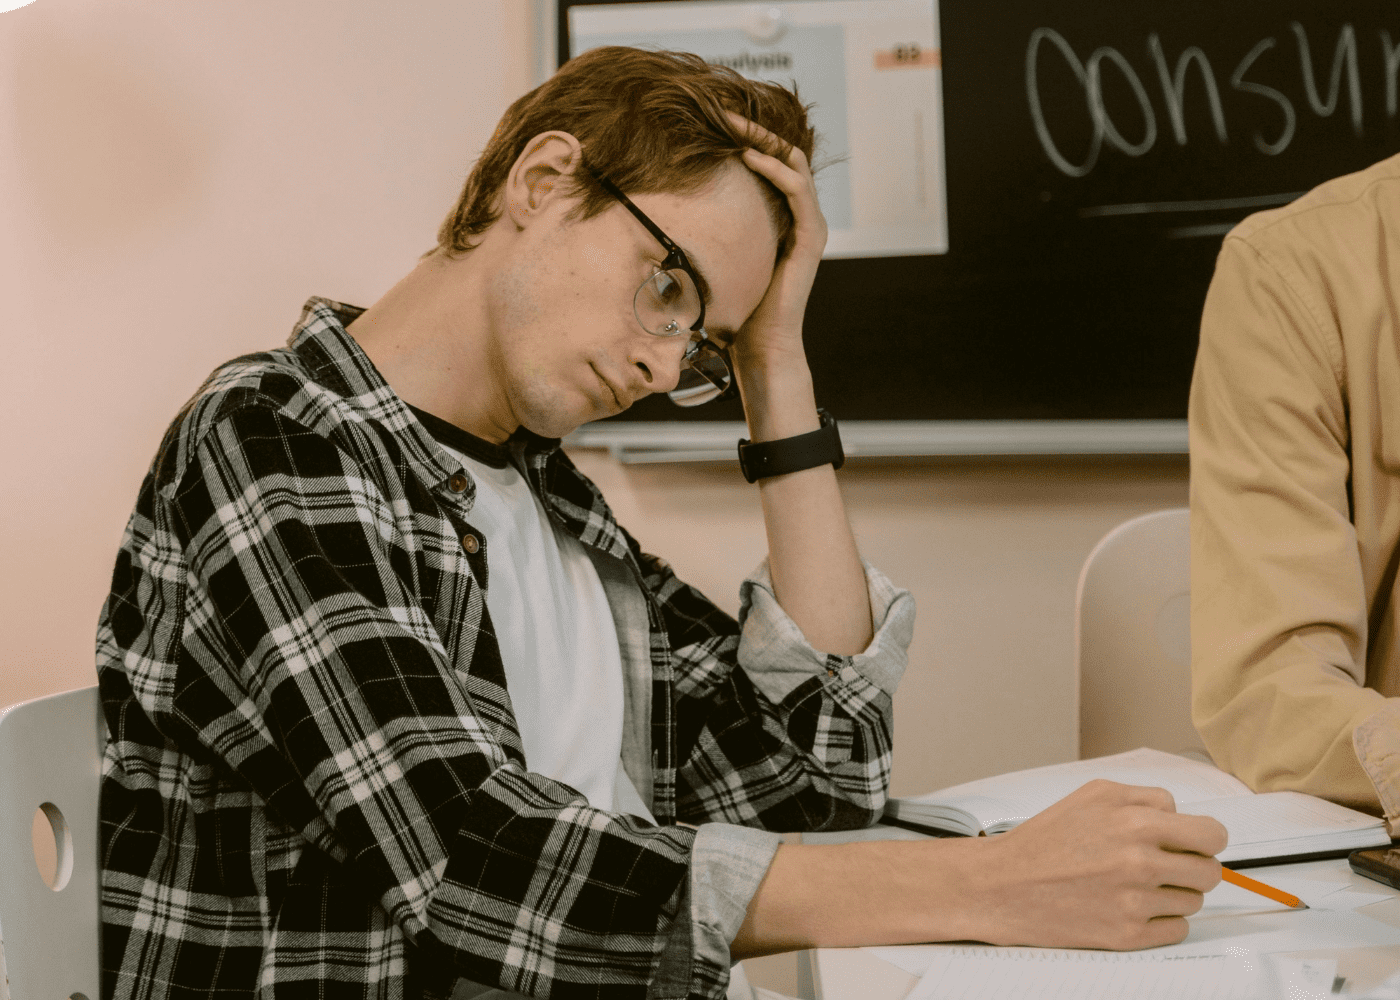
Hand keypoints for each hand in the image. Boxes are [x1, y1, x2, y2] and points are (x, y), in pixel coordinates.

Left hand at [724, 111, 827, 367]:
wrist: (761, 344)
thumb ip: (712, 232)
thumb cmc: (737, 308)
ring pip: (793, 163)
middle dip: (754, 129)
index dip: (745, 138)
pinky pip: (798, 190)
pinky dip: (775, 169)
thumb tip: (669, 213)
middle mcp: (800, 215)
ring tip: (734, 125)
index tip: (713, 121)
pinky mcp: (812, 237)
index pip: (770, 162)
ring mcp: (810, 224)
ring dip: (763, 140)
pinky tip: (750, 157)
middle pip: (783, 154)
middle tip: (722, 111)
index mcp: (781, 216)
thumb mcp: (721, 257)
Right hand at [963, 780, 1226, 949]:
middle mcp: (1139, 862)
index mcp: (1135, 821)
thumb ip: (1146, 799)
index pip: (1212, 834)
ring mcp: (1134, 901)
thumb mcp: (1095, 794)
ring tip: (1134, 883)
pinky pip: (1177, 929)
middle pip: (1210, 871)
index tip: (1195, 842)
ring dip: (1173, 892)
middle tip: (1166, 863)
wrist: (1004, 884)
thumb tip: (1186, 818)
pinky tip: (1130, 905)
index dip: (1205, 837)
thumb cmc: (1047, 839)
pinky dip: (1161, 919)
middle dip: (1193, 866)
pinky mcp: (1127, 935)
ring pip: (1193, 901)